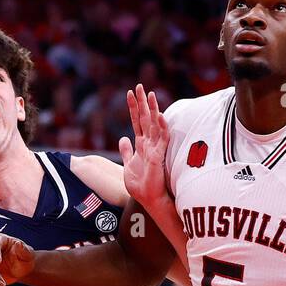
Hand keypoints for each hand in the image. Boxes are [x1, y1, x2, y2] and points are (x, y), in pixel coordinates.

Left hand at [120, 83, 169, 207]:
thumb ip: (126, 151)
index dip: (134, 108)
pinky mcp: (159, 157)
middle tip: (140, 86)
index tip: (130, 93)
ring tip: (150, 94)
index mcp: (141, 145)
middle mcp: (149, 144)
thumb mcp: (128, 165)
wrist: (149, 199)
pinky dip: (161, 127)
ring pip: (155, 125)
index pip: (137, 122)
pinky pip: (162, 139)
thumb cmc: (141, 185)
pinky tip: (160, 116)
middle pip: (145, 119)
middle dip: (142, 102)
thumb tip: (123, 139)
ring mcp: (155, 149)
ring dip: (153, 109)